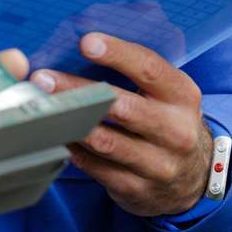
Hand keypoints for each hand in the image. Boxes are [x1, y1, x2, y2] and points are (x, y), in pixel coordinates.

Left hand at [30, 33, 211, 216]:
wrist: (193, 177)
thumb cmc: (166, 119)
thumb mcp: (166, 93)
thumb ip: (134, 71)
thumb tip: (81, 45)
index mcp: (182, 96)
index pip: (149, 69)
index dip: (117, 54)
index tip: (85, 43)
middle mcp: (176, 131)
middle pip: (121, 107)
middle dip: (77, 91)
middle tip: (42, 78)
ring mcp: (159, 164)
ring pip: (105, 142)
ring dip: (68, 123)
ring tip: (39, 107)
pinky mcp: (137, 188)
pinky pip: (94, 167)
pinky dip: (70, 149)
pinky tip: (50, 134)